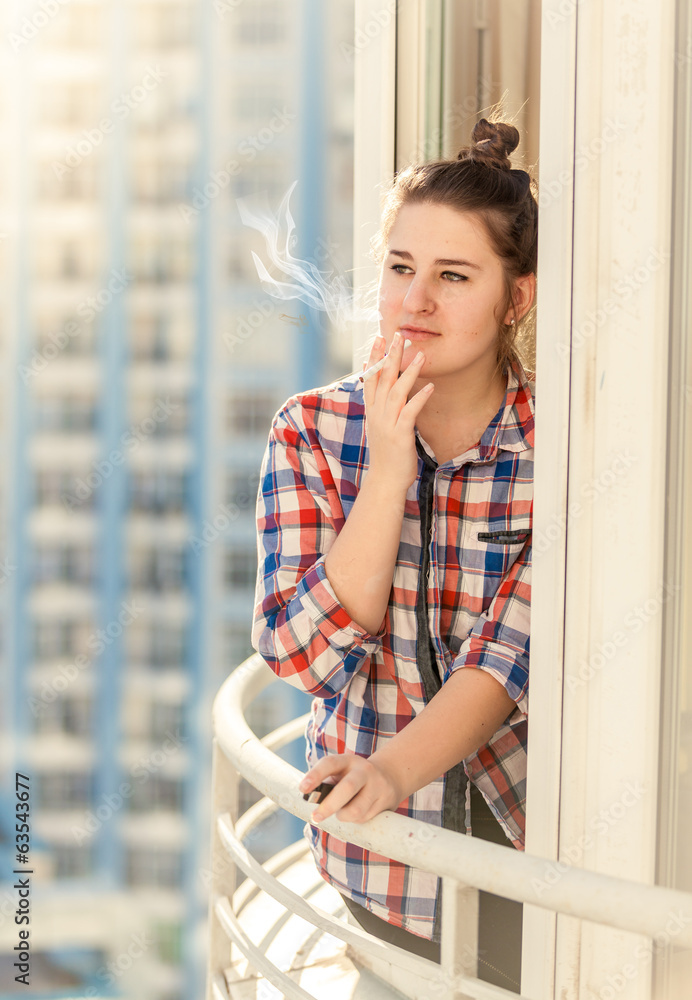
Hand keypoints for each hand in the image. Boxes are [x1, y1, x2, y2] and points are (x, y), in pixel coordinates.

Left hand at [298, 752, 402, 823]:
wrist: (389, 775)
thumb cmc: (353, 778)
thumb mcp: (341, 774)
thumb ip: (326, 784)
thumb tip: (311, 799)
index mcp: (348, 761)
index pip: (330, 763)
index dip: (315, 775)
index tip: (302, 789)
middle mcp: (364, 770)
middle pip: (347, 788)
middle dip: (329, 806)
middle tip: (316, 817)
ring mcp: (378, 785)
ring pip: (356, 810)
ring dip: (343, 816)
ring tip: (342, 812)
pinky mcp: (387, 800)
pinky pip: (366, 818)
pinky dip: (356, 820)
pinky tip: (358, 812)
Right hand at [362, 331, 434, 491]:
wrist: (385, 480)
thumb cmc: (387, 454)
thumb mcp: (382, 427)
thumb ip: (385, 408)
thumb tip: (392, 392)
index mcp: (372, 411)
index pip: (371, 378)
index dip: (374, 357)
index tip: (380, 338)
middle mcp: (377, 414)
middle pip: (382, 379)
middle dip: (390, 356)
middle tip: (398, 334)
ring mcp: (387, 424)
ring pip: (396, 392)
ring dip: (408, 372)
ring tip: (420, 355)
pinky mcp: (400, 435)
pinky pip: (410, 413)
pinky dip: (419, 399)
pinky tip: (430, 387)